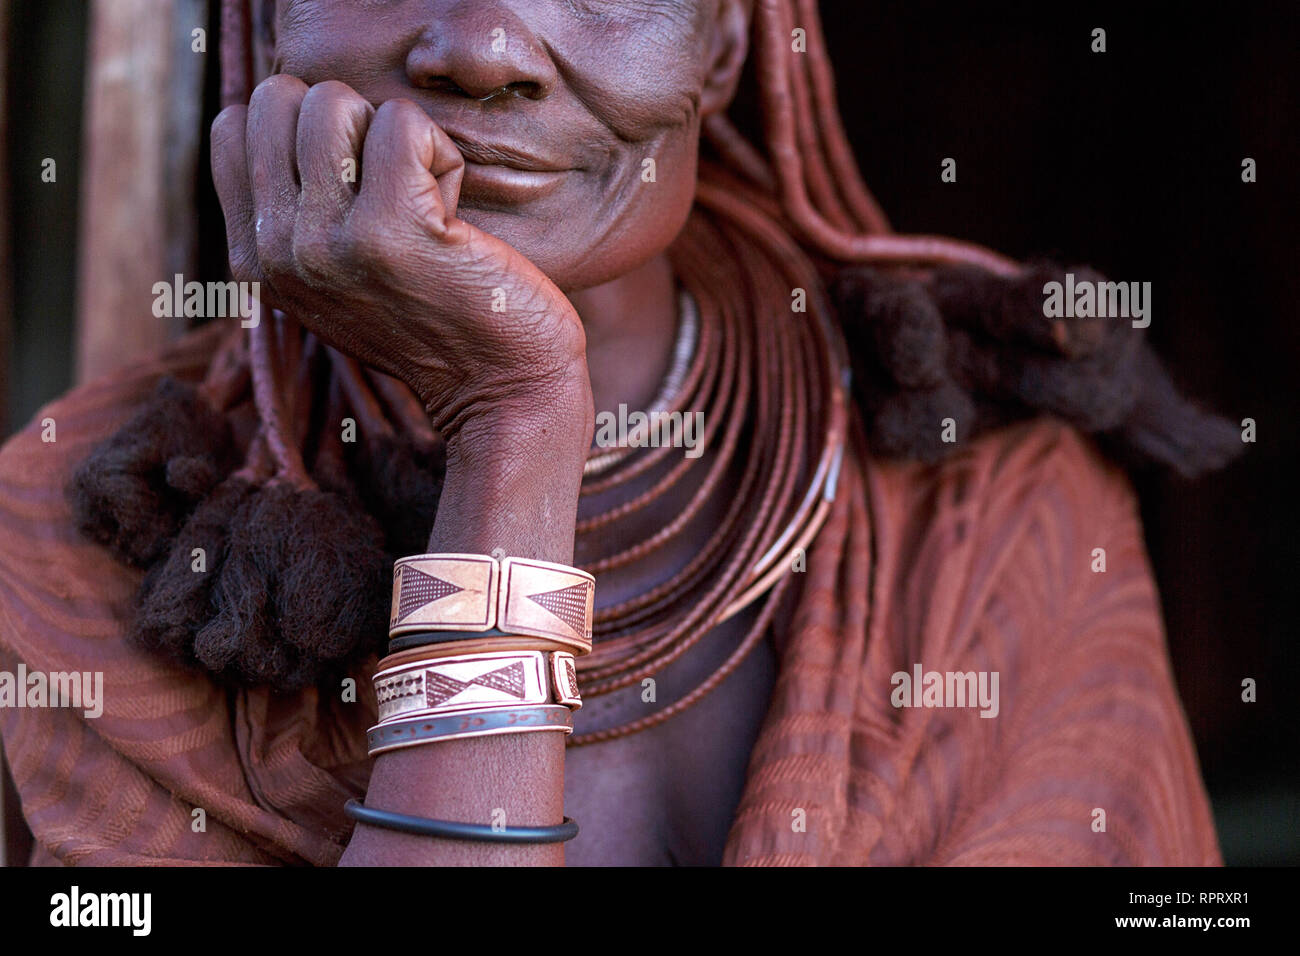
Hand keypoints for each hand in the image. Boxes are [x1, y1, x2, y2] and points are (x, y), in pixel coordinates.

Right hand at [210, 75, 592, 442]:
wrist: (499, 390)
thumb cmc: (435, 318)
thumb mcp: (337, 277)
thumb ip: (297, 211)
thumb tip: (280, 111)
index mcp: (254, 260)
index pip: (237, 124)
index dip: (306, 129)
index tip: (355, 189)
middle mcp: (277, 252)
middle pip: (281, 100)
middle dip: (348, 124)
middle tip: (394, 193)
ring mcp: (326, 242)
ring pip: (335, 102)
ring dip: (397, 140)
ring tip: (424, 208)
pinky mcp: (391, 230)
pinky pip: (403, 123)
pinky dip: (443, 156)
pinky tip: (454, 217)